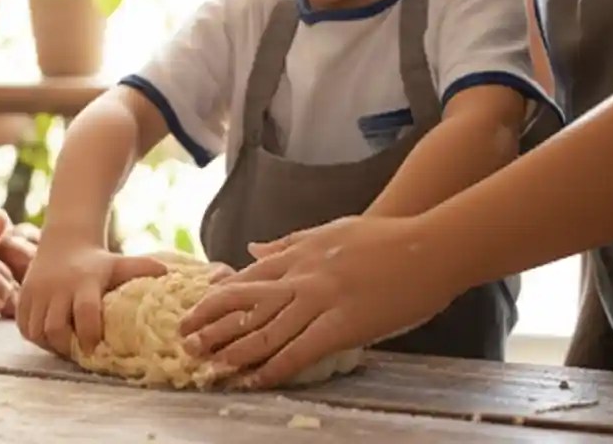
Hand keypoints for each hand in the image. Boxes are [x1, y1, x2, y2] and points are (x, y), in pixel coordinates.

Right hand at [17, 243, 168, 357]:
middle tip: (78, 352)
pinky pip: (24, 326)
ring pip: (36, 330)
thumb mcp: (119, 262)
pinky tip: (49, 337)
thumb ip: (141, 268)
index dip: (90, 334)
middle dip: (66, 346)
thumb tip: (170, 273)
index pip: (85, 312)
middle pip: (55, 327)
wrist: (64, 241)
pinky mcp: (23, 296)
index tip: (96, 349)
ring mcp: (37, 291)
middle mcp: (57, 286)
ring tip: (65, 346)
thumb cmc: (97, 260)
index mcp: (84, 280)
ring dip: (50, 344)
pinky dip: (34, 337)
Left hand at [178, 215, 461, 388]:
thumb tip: (253, 249)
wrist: (428, 244)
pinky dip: (275, 368)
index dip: (215, 299)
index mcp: (297, 255)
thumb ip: (289, 243)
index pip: (245, 280)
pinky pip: (301, 351)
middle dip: (211, 325)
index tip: (191, 313)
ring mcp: (320, 300)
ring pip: (265, 331)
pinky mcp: (343, 324)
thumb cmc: (384, 237)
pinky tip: (256, 381)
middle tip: (184, 343)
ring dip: (233, 352)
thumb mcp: (329, 231)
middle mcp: (301, 276)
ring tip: (208, 367)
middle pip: (245, 305)